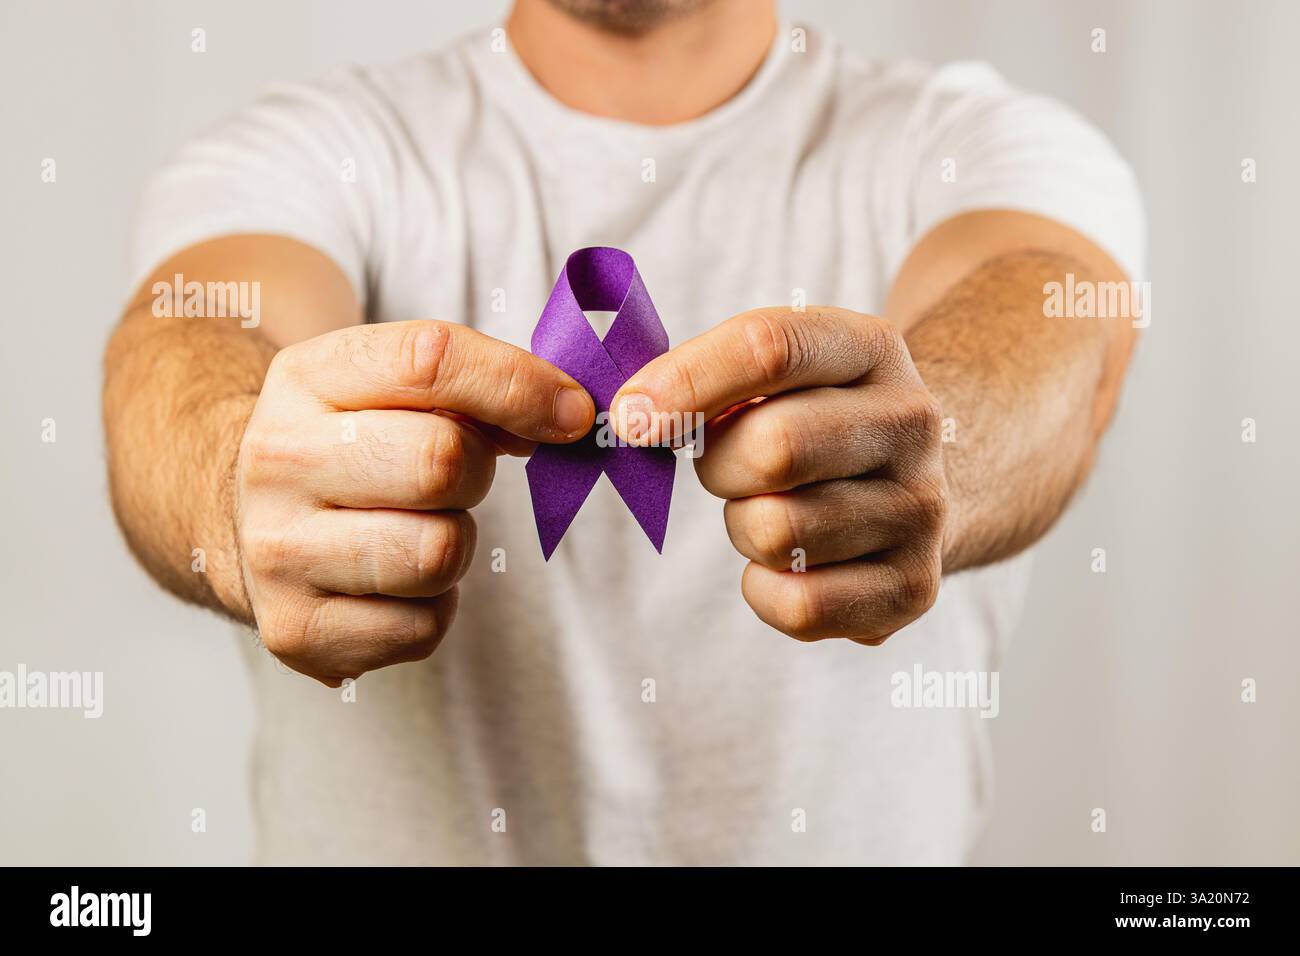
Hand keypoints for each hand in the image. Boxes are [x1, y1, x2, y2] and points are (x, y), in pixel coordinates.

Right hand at [235, 320, 593, 683]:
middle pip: (441, 463)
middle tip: (455, 476)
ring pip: (438, 553)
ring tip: (417, 526)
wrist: (243, 514)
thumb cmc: (350, 441)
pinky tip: (395, 580)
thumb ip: (476, 381)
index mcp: (307, 377)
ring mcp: (278, 552)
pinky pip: (424, 627)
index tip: (572, 412)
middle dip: (476, 472)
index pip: (431, 359)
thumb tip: (566, 415)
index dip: (520, 385)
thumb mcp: (390, 383)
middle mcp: (277, 461)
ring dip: (456, 543)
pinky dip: (433, 606)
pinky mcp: (297, 630)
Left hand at [611, 307, 947, 644]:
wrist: (906, 483)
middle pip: (773, 448)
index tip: (632, 416)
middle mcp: (911, 422)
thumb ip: (704, 374)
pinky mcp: (915, 588)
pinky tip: (787, 564)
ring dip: (744, 527)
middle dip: (719, 466)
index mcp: (871, 348)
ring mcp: (921, 509)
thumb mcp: (776, 370)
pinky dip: (765, 591)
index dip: (685, 382)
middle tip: (729, 468)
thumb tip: (635, 416)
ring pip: (775, 531)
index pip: (769, 348)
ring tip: (774, 509)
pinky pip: (799, 606)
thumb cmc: (811, 419)